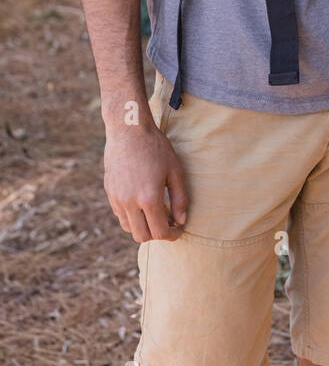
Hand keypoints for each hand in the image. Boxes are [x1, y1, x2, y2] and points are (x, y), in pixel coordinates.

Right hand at [104, 115, 188, 243]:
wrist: (129, 130)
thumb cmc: (156, 147)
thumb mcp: (175, 171)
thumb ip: (180, 199)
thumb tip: (181, 220)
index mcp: (148, 198)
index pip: (160, 232)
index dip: (172, 235)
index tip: (179, 229)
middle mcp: (129, 202)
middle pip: (142, 236)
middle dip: (157, 234)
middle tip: (169, 221)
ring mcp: (116, 198)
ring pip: (129, 228)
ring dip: (143, 226)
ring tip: (156, 211)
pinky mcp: (109, 192)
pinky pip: (120, 215)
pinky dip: (133, 216)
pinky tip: (142, 201)